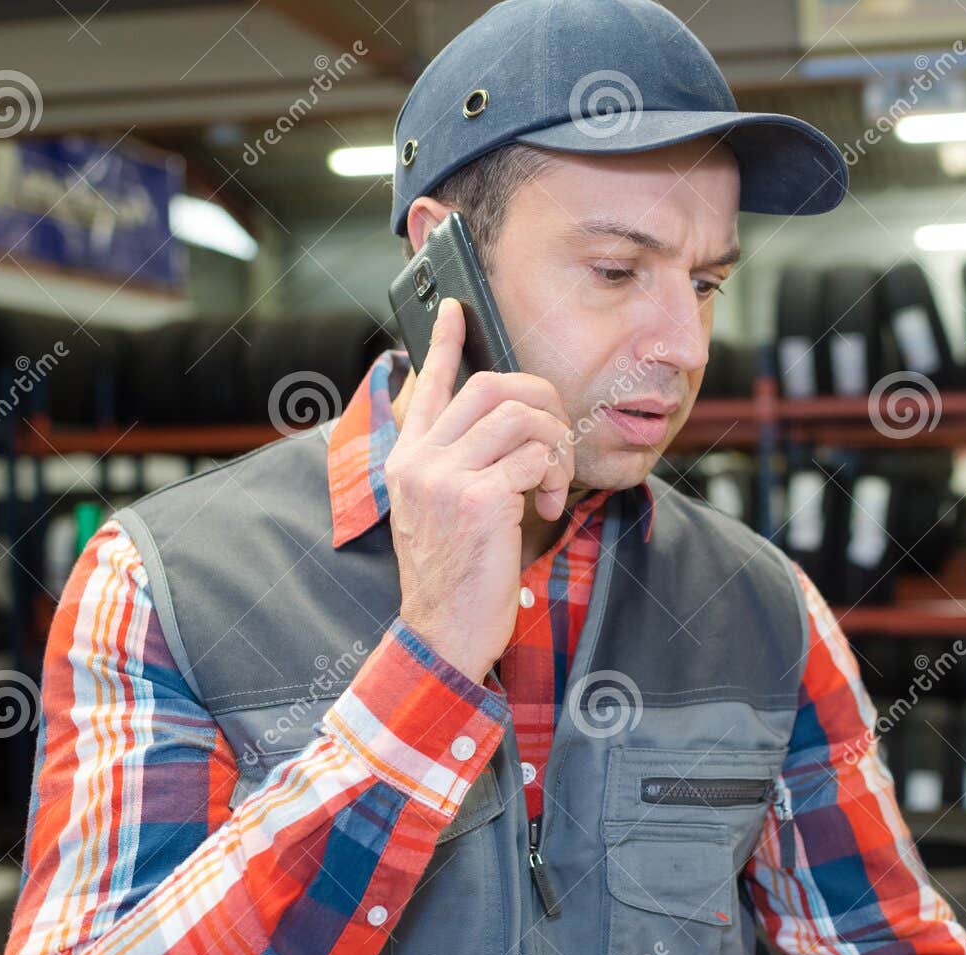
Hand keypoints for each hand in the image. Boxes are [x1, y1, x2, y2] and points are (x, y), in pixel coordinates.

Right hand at [386, 297, 573, 680]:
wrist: (444, 635)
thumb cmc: (456, 578)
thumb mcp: (445, 514)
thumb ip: (464, 467)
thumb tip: (511, 430)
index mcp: (409, 459)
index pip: (428, 385)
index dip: (445, 343)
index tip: (455, 308)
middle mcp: (420, 459)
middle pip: (493, 387)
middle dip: (542, 404)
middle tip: (556, 444)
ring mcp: (444, 476)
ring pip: (521, 417)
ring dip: (555, 446)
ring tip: (552, 485)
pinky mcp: (477, 498)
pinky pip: (536, 457)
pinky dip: (556, 476)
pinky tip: (548, 506)